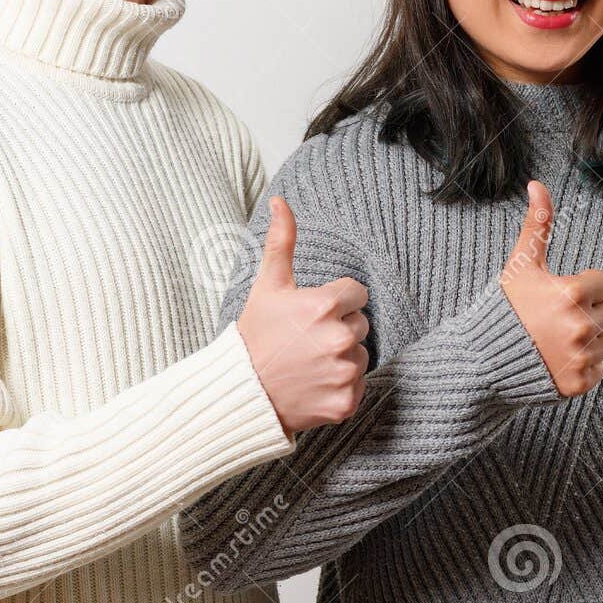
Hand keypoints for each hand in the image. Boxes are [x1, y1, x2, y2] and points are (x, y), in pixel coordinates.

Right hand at [236, 197, 370, 435]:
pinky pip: (358, 386)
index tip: (311, 314)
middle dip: (339, 328)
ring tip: (309, 362)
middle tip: (307, 340)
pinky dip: (341, 386)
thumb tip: (281, 201)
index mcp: (325, 305)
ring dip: (342, 358)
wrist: (241, 391)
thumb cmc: (255, 334)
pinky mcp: (346, 401)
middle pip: (360, 324)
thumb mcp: (268, 285)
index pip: (357, 293)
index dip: (334, 301)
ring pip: (361, 355)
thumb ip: (281, 241)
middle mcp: (339, 338)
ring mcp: (344, 372)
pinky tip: (315, 384)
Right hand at [499, 180, 602, 396]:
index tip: (560, 294)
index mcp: (573, 293)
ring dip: (590, 339)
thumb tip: (537, 183)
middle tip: (556, 318)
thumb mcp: (521, 263)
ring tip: (558, 338)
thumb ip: (537, 224)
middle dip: (589, 312)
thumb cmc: (504, 305)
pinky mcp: (579, 384)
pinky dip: (584, 366)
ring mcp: (581, 358)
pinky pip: (600, 370)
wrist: (483, 358)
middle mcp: (581, 326)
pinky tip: (558, 359)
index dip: (584, 286)